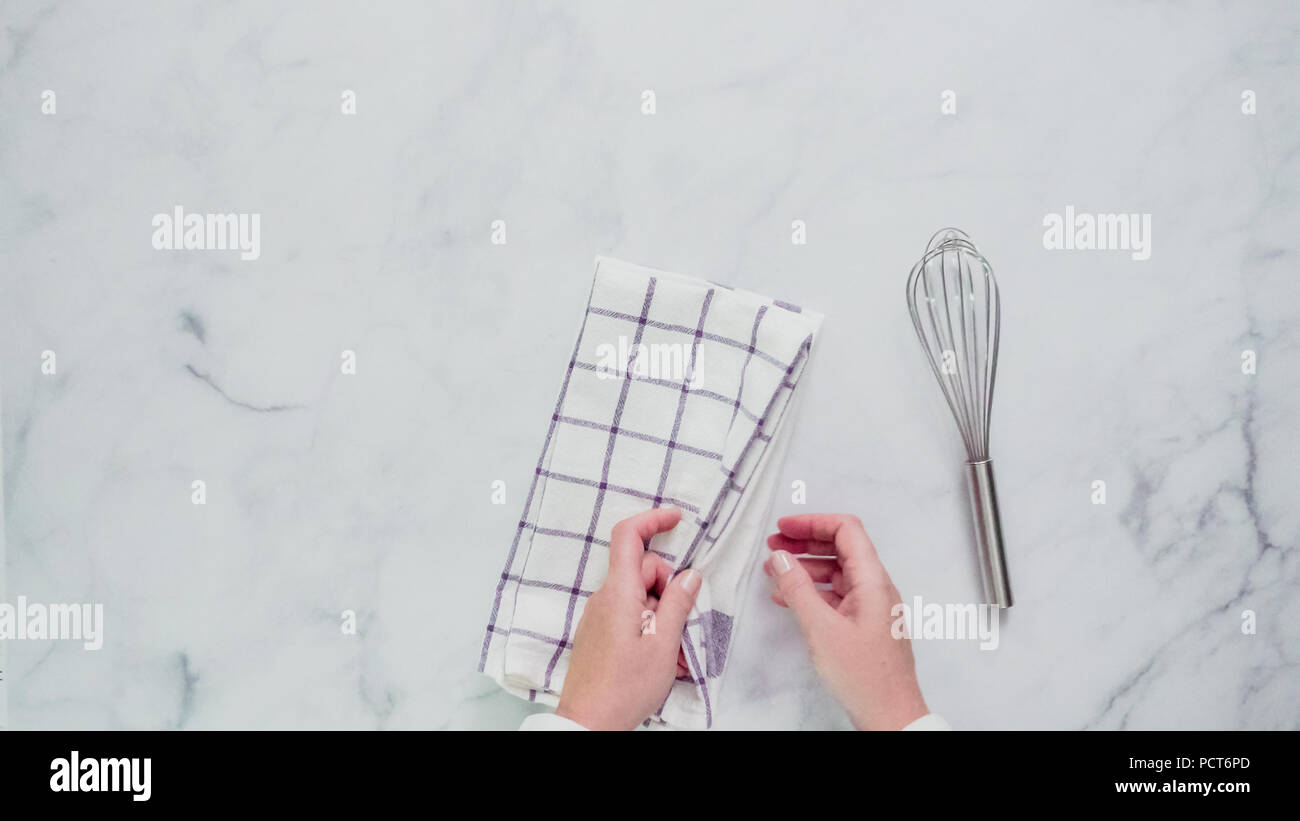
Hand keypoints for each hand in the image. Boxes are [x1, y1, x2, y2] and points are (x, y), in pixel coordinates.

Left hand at [556, 507, 702, 729]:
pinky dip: (649, 627)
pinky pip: (629, 616)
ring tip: (676, 651)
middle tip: (682, 622)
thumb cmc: (625, 686)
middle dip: (668, 586)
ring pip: (639, 596)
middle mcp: (604, 598)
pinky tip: (662, 657)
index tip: (678, 519)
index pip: (628, 536)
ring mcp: (599, 616)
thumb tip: (690, 576)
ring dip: (662, 613)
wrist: (588, 723)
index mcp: (618, 593)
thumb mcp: (663, 645)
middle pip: (642, 569)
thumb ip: (678, 605)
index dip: (652, 519)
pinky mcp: (599, 634)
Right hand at [764, 513, 928, 730]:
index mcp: (873, 581)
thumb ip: (798, 590)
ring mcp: (871, 606)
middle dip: (805, 542)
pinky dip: (813, 590)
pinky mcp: (864, 623)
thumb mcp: (822, 630)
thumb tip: (781, 558)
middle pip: (841, 547)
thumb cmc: (865, 677)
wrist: (891, 716)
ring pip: (837, 571)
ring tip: (775, 572)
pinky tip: (789, 598)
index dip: (813, 523)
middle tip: (774, 546)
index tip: (783, 528)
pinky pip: (837, 595)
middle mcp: (876, 588)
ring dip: (806, 567)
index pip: (846, 530)